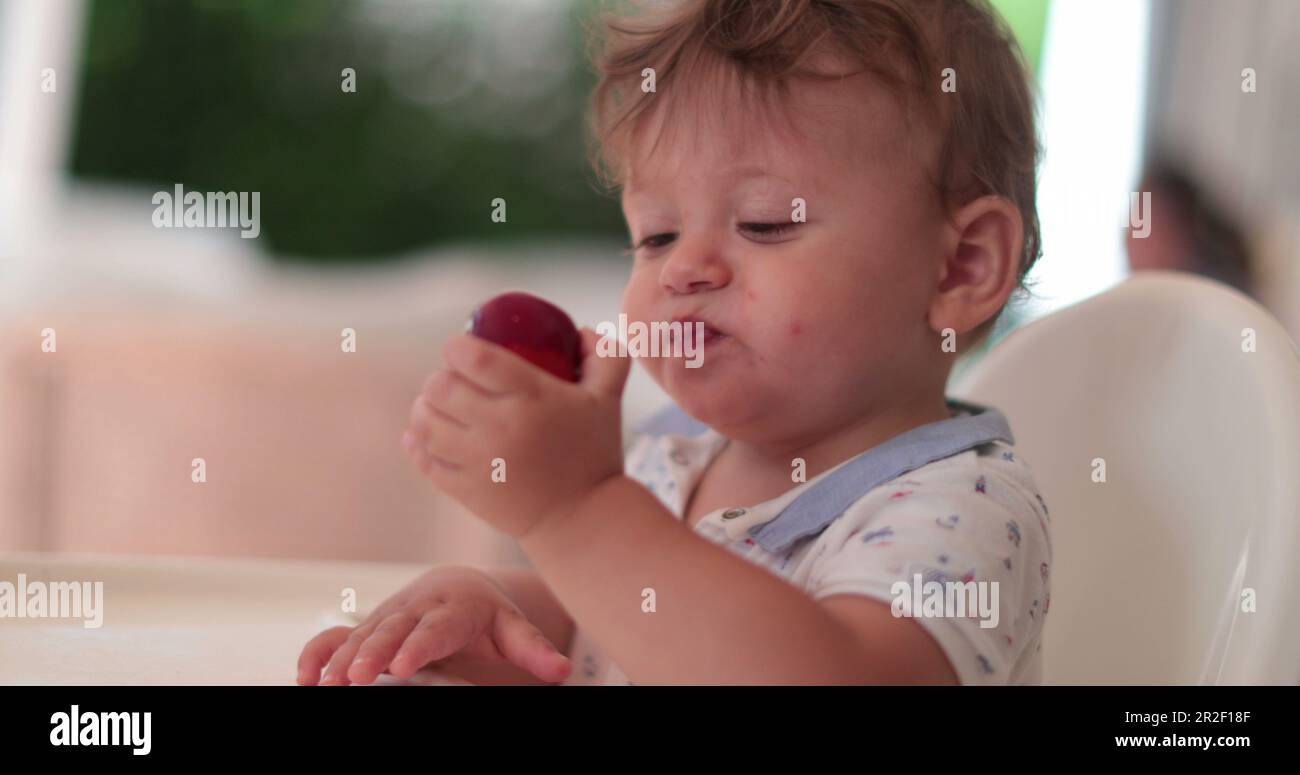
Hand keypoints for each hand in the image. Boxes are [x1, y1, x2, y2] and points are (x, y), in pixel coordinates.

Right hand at [297, 565, 570, 685]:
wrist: (457, 585)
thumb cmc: (487, 614)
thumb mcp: (512, 629)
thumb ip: (533, 649)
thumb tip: (564, 671)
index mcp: (454, 608)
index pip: (437, 628)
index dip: (419, 644)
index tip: (403, 665)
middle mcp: (416, 610)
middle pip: (393, 631)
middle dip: (373, 652)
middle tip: (358, 676)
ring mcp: (388, 617)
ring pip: (362, 635)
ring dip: (343, 658)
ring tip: (328, 683)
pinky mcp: (368, 627)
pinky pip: (337, 637)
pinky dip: (318, 654)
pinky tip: (305, 679)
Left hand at [402, 327, 629, 537]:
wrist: (582, 519)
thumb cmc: (594, 453)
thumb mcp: (610, 399)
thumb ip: (607, 354)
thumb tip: (581, 330)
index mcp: (532, 397)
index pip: (475, 358)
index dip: (457, 347)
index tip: (461, 349)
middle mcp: (500, 427)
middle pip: (441, 387)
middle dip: (440, 377)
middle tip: (453, 380)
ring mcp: (479, 461)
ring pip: (425, 422)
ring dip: (423, 408)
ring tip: (435, 405)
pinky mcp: (466, 490)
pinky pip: (425, 459)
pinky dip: (417, 442)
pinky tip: (424, 433)